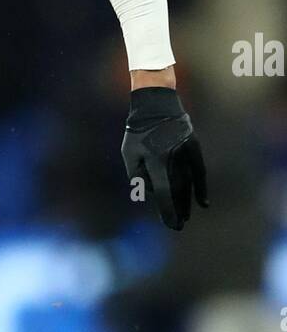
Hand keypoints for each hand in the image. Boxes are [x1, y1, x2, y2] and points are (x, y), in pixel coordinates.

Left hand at [121, 87, 208, 229]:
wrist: (156, 104)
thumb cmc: (137, 131)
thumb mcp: (129, 154)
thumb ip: (137, 176)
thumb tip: (150, 193)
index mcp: (155, 161)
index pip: (163, 192)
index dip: (167, 211)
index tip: (172, 225)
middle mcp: (173, 158)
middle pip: (177, 191)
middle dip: (177, 210)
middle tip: (178, 226)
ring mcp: (185, 152)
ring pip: (187, 183)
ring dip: (186, 201)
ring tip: (186, 216)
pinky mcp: (193, 148)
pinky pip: (198, 171)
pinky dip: (200, 187)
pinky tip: (203, 202)